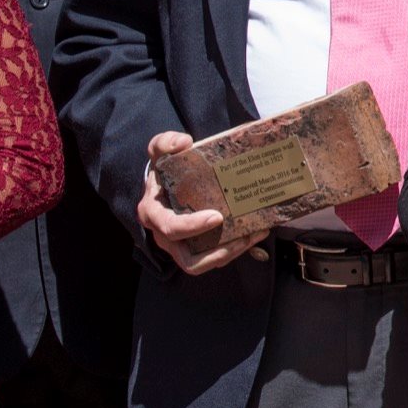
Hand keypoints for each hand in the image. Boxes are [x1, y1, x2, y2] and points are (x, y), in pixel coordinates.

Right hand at [138, 132, 267, 274]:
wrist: (164, 182)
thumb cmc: (163, 169)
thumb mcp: (159, 152)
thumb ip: (165, 143)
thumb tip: (183, 142)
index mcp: (153, 214)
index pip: (171, 229)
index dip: (193, 227)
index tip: (217, 217)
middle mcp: (164, 236)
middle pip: (190, 261)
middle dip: (219, 253)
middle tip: (245, 237)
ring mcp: (180, 246)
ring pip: (204, 264)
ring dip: (232, 254)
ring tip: (255, 235)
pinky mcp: (195, 248)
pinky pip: (214, 257)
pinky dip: (235, 249)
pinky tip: (255, 233)